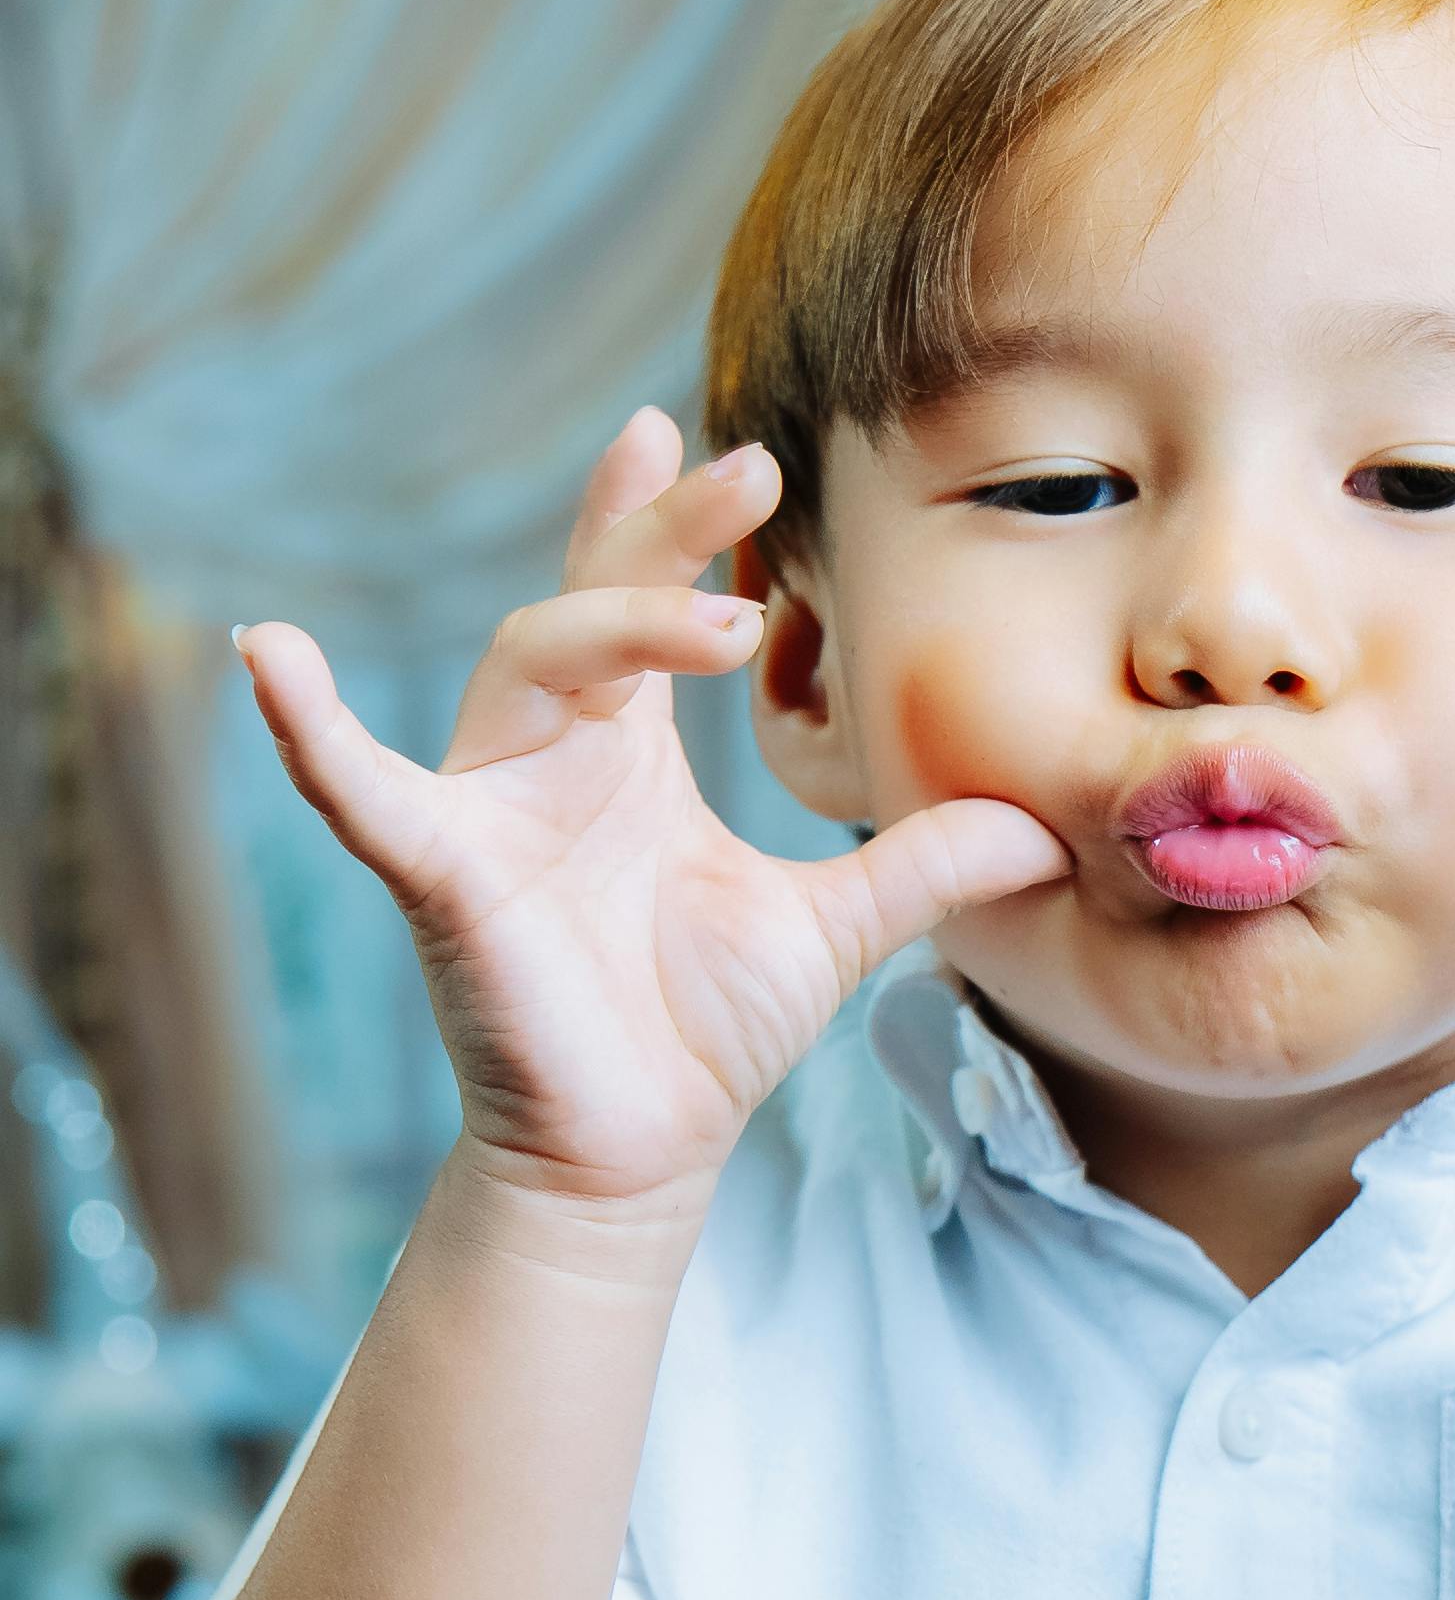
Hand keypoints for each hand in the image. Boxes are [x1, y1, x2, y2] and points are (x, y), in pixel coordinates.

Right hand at [234, 408, 1070, 1206]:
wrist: (635, 1162)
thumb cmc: (700, 1037)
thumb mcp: (834, 929)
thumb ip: (922, 865)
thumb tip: (1042, 828)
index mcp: (626, 756)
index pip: (637, 602)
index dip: (658, 518)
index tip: (703, 436)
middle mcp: (549, 758)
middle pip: (588, 601)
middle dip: (659, 532)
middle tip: (745, 463)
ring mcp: (488, 809)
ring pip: (527, 659)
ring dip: (614, 620)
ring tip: (719, 619)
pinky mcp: (442, 876)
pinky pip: (362, 790)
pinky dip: (309, 729)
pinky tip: (266, 652)